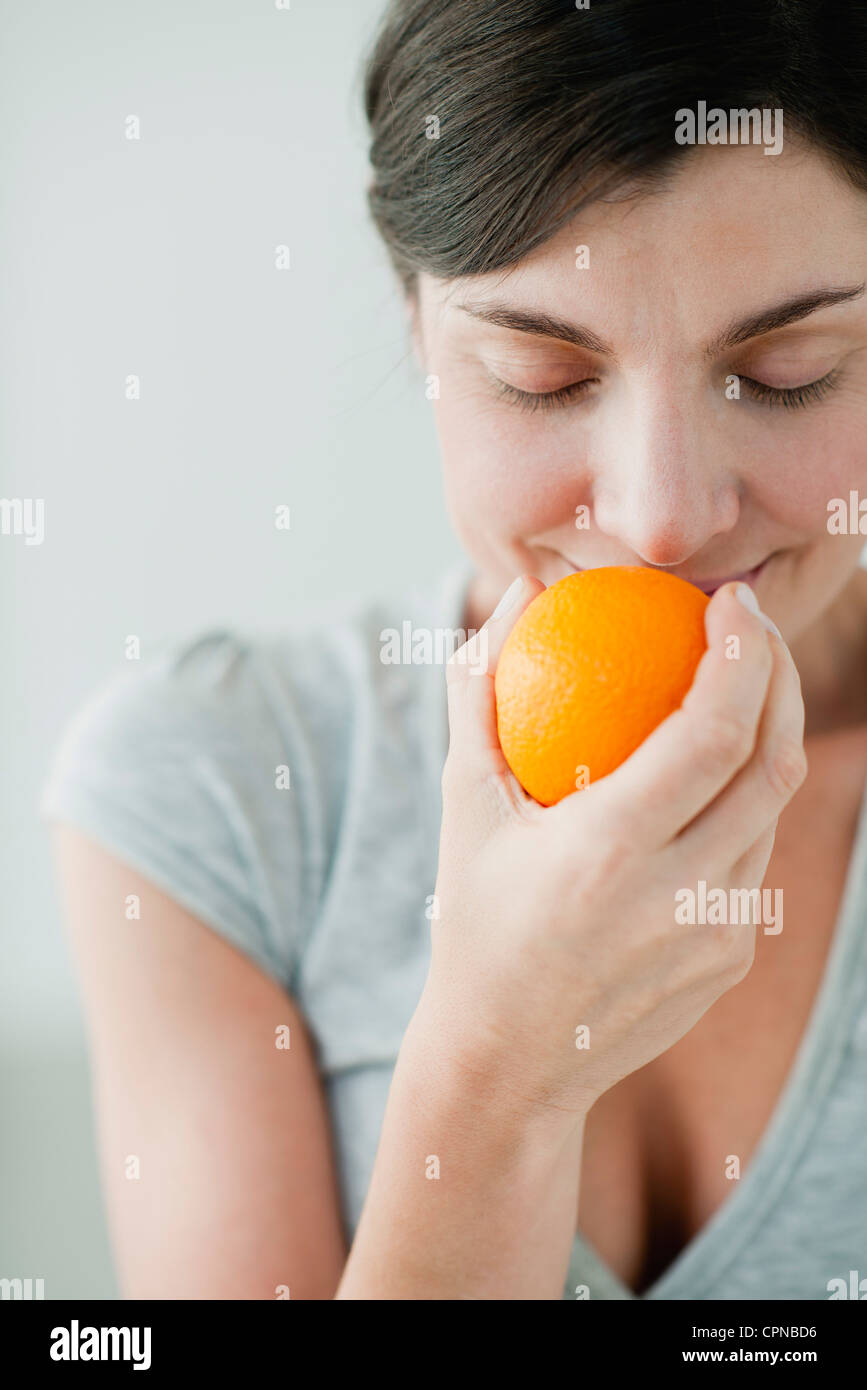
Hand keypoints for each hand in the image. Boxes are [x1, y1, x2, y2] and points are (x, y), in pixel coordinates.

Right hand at [422, 575, 805, 1120]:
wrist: (508, 1058)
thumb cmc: (475, 917)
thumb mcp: (461, 801)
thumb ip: (480, 688)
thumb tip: (521, 592)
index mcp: (608, 854)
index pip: (710, 734)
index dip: (741, 656)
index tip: (734, 601)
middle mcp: (679, 898)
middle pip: (771, 762)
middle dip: (777, 675)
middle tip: (751, 624)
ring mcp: (718, 935)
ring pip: (774, 807)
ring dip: (771, 730)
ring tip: (743, 681)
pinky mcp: (735, 958)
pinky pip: (756, 853)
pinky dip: (746, 795)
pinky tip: (716, 767)